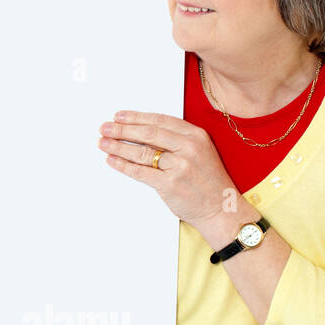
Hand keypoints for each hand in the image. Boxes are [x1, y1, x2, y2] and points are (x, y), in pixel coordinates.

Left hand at [97, 110, 233, 225]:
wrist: (221, 208)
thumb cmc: (207, 180)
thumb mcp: (199, 150)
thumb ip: (176, 139)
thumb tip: (140, 131)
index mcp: (196, 135)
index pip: (159, 120)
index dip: (136, 117)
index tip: (119, 116)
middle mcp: (188, 148)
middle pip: (147, 134)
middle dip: (122, 130)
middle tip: (105, 127)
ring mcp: (179, 166)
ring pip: (141, 153)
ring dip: (118, 146)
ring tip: (103, 142)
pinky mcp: (170, 184)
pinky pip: (140, 172)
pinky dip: (123, 165)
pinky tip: (112, 160)